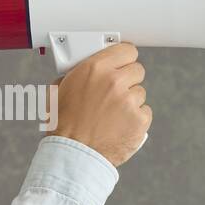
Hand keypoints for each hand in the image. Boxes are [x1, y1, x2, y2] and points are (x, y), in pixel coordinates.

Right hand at [50, 42, 149, 166]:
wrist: (73, 154)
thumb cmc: (63, 125)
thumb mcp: (59, 91)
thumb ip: (75, 75)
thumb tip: (81, 70)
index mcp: (94, 69)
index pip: (126, 50)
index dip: (124, 57)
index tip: (123, 63)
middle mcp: (114, 81)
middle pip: (137, 70)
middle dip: (128, 79)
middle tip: (116, 92)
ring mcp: (129, 101)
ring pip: (140, 93)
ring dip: (130, 101)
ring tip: (113, 114)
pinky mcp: (140, 120)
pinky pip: (145, 112)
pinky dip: (136, 119)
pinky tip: (120, 125)